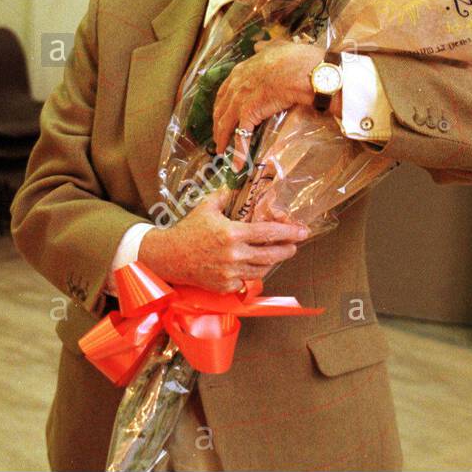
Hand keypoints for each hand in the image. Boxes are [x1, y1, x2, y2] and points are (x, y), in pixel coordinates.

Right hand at [137, 188, 307, 293]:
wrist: (169, 257)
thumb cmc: (188, 230)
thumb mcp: (206, 207)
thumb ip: (224, 195)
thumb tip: (235, 185)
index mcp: (232, 233)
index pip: (268, 232)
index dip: (288, 232)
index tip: (303, 231)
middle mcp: (234, 255)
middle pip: (271, 255)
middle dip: (287, 250)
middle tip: (294, 245)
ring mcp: (230, 273)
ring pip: (261, 270)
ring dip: (272, 262)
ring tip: (276, 254)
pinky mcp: (225, 286)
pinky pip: (246, 280)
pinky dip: (253, 273)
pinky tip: (255, 266)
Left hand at [213, 38, 323, 169]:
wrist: (306, 71)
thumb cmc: (297, 58)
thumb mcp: (278, 46)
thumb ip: (267, 47)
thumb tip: (260, 44)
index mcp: (243, 69)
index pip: (226, 89)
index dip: (222, 103)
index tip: (221, 112)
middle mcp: (237, 83)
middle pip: (221, 107)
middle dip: (217, 123)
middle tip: (217, 135)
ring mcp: (241, 98)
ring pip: (226, 123)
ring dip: (222, 139)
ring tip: (221, 151)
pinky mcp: (249, 113)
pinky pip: (241, 135)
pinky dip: (238, 151)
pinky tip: (236, 164)